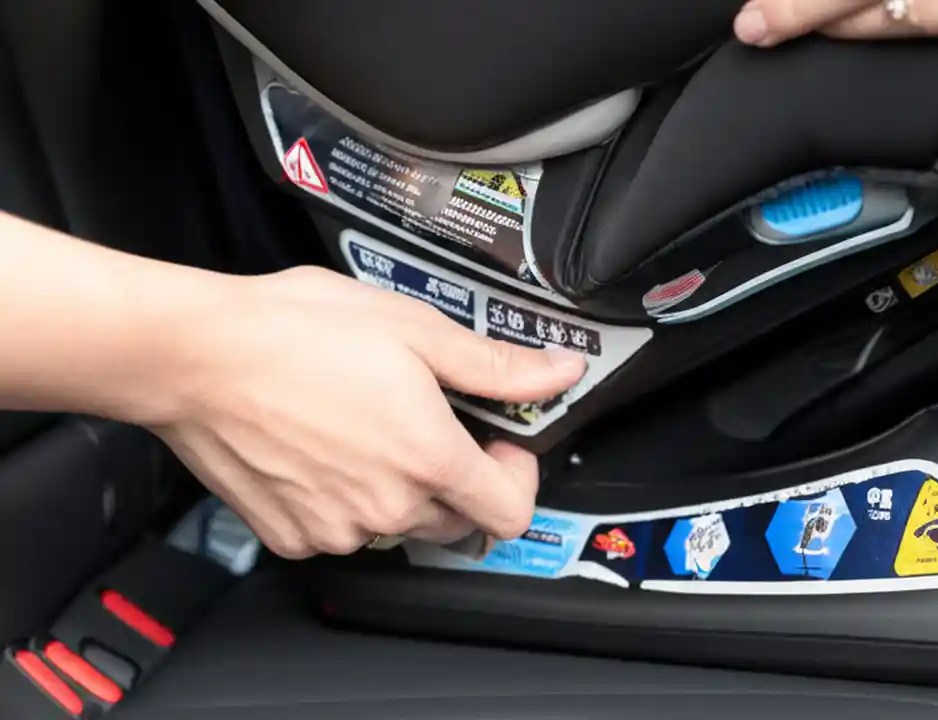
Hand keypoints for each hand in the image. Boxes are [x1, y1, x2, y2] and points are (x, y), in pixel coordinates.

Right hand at [144, 266, 585, 558]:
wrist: (195, 356)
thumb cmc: (295, 332)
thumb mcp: (415, 330)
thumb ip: (496, 366)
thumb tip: (560, 373)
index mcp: (429, 460)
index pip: (512, 513)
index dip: (517, 476)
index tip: (496, 440)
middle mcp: (388, 508)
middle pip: (458, 519)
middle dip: (459, 476)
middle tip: (427, 419)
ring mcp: (336, 528)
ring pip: (398, 525)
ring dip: (399, 488)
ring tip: (366, 425)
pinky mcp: (290, 535)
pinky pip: (340, 529)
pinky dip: (344, 500)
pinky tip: (323, 449)